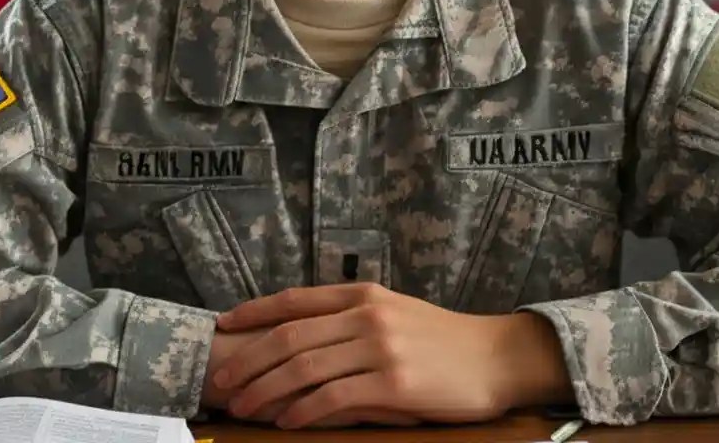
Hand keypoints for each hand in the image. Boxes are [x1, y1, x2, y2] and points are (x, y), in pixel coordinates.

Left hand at [210, 283, 551, 428]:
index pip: (294, 300)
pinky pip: (334, 398)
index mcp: (363, 295)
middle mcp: (367, 316)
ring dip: (266, 391)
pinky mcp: (394, 383)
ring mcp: (381, 348)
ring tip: (244, 408)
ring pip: (304, 369)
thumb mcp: (394, 314)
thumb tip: (297, 343)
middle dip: (249, 361)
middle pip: (290, 337)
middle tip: (222, 382)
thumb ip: (350, 321)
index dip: (253, 313)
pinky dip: (303, 411)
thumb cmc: (442, 342)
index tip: (224, 326)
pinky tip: (286, 423)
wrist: (496, 358)